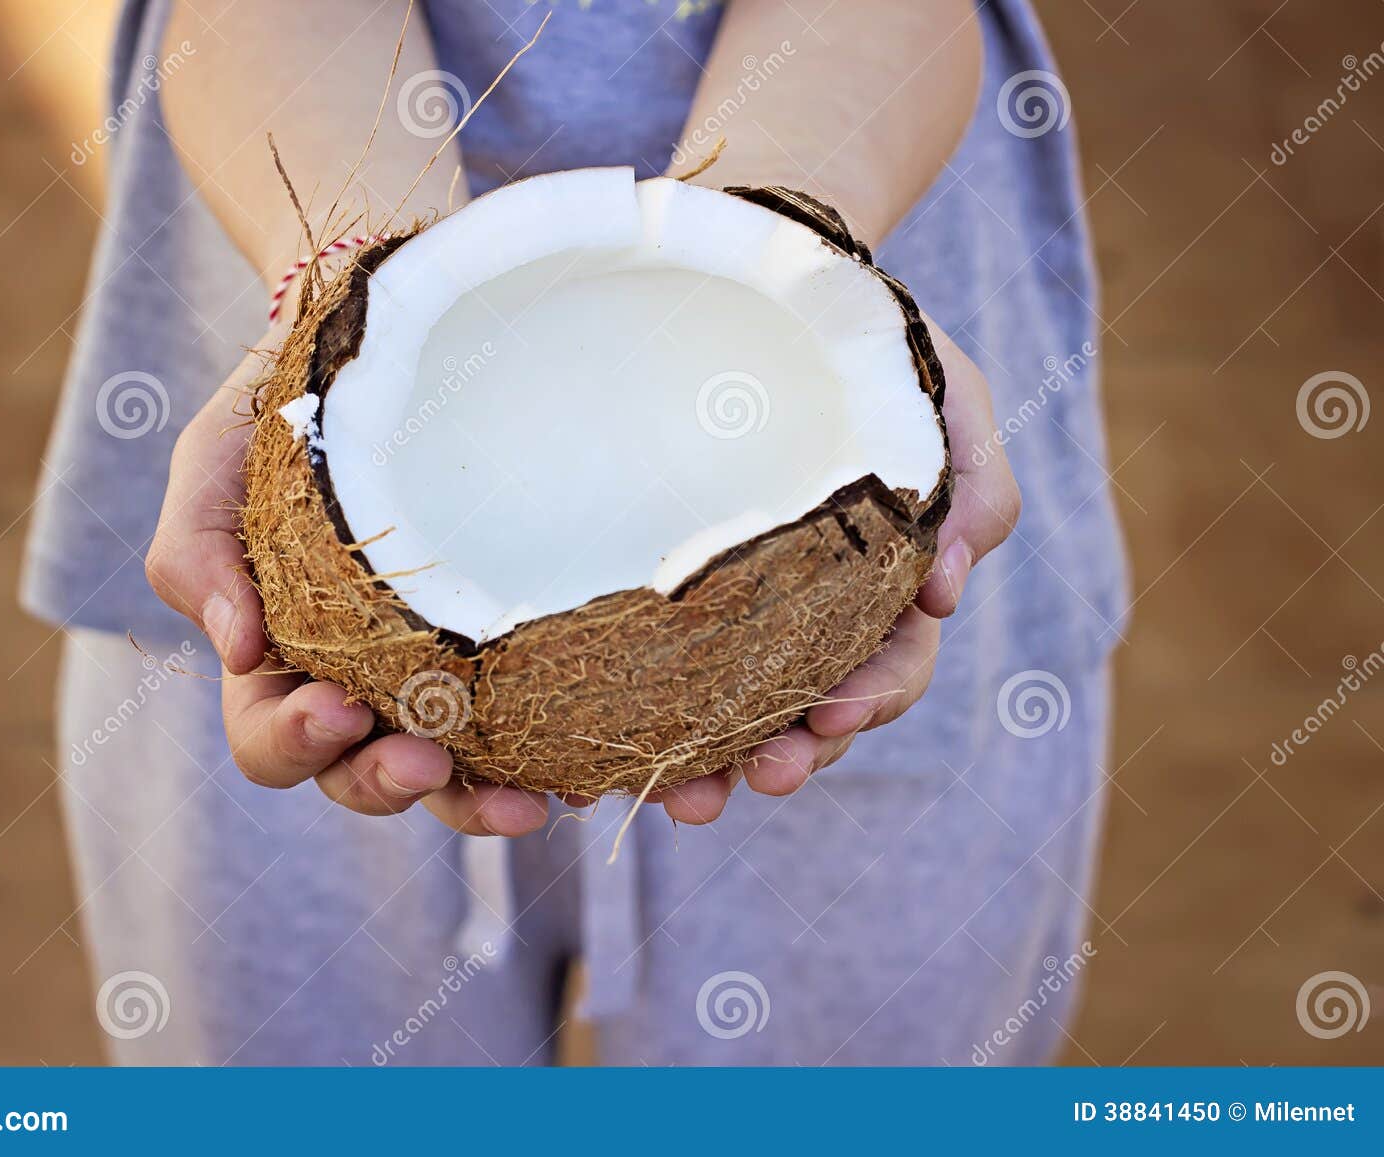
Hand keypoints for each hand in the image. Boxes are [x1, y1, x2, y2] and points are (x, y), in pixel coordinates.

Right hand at [144, 338, 550, 836]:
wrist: (390, 350)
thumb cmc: (288, 417)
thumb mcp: (212, 466)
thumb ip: (196, 552)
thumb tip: (236, 650)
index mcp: (285, 668)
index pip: (277, 741)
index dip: (300, 744)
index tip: (338, 710)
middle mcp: (370, 694)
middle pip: (377, 777)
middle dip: (401, 784)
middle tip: (432, 762)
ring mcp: (453, 684)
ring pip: (474, 775)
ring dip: (502, 802)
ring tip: (546, 797)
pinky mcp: (526, 660)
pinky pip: (557, 728)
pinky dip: (593, 757)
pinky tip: (632, 771)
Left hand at [646, 324, 1020, 824]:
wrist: (780, 279)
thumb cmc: (875, 342)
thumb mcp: (949, 399)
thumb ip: (976, 488)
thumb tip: (948, 589)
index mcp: (890, 585)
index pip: (893, 666)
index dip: (871, 701)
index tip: (833, 715)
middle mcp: (820, 613)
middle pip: (815, 710)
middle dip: (794, 754)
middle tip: (759, 779)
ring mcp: (750, 607)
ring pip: (739, 709)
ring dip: (717, 762)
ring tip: (685, 798)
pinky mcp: (682, 591)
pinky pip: (665, 668)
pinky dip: (646, 718)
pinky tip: (603, 753)